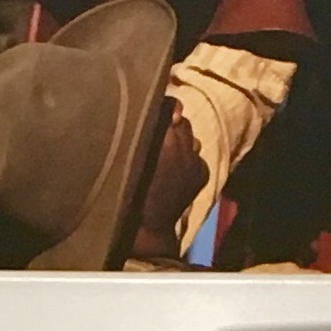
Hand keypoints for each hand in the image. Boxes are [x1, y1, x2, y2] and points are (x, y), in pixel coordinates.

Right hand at [128, 105, 207, 262]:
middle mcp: (184, 144)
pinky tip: (178, 170)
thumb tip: (172, 109)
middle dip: (173, 125)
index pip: (171, 106)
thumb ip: (147, 126)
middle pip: (183, 122)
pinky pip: (198, 158)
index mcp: (163, 136)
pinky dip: (190, 160)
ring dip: (182, 142)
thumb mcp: (129, 151)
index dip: (163, 108)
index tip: (155, 111)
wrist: (145, 223)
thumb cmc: (128, 186)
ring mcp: (195, 161)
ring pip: (192, 140)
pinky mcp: (202, 175)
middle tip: (159, 135)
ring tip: (168, 153)